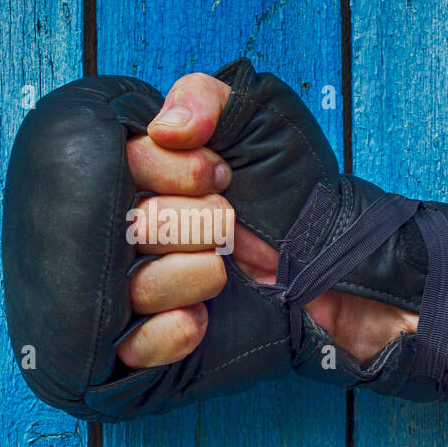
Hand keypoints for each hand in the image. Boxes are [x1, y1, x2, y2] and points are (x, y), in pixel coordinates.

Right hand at [119, 72, 413, 368]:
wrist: (336, 267)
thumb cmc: (296, 192)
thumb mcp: (260, 120)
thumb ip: (207, 97)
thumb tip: (165, 127)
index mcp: (139, 177)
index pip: (112, 166)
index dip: (167, 172)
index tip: (217, 177)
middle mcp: (127, 233)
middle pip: (119, 228)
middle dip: (189, 224)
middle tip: (228, 226)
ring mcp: (135, 292)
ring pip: (124, 288)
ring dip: (186, 276)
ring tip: (223, 273)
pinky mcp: (151, 346)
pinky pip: (128, 349)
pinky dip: (166, 333)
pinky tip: (201, 319)